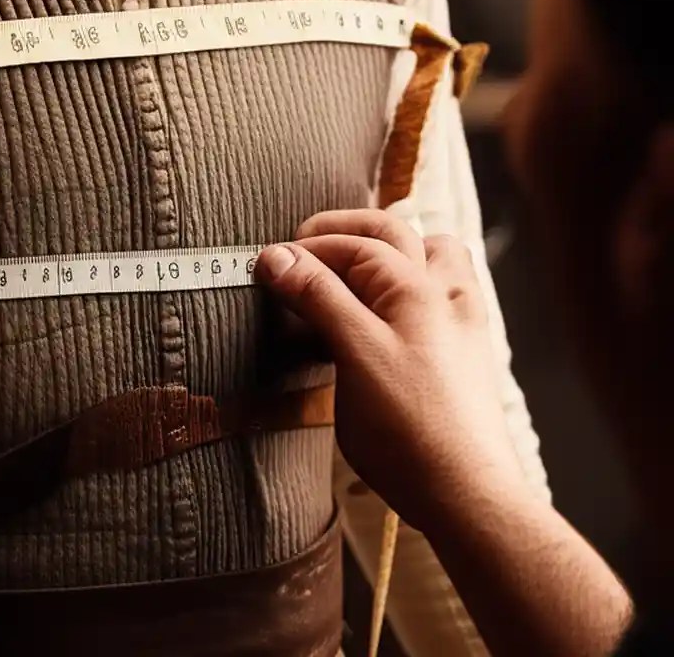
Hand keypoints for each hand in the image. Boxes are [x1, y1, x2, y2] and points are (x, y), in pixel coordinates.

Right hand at [256, 209, 533, 532]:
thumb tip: (277, 255)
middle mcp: (444, 295)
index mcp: (417, 287)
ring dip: (387, 252)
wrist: (466, 494)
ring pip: (427, 259)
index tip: (262, 265)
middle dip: (344, 234)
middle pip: (393, 236)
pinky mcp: (459, 354)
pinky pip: (435, 296)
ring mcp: (458, 324)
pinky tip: (383, 314)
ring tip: (347, 269)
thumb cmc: (410, 429)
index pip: (355, 244)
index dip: (305, 249)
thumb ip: (318, 297)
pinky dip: (405, 287)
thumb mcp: (355, 353)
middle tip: (299, 249)